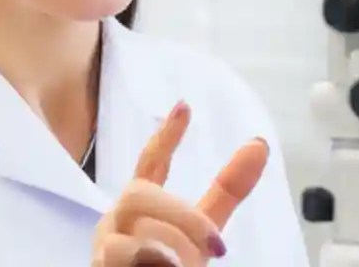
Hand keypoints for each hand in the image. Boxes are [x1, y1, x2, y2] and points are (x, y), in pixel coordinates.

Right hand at [91, 101, 268, 266]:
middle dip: (185, 217)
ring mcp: (104, 245)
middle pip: (141, 191)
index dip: (167, 136)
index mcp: (144, 209)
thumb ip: (227, 192)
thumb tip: (259, 144)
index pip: (151, 162)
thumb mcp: (205, 236)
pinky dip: (150, 259)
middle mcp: (118, 220)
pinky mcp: (99, 264)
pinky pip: (121, 252)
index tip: (185, 106)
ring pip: (133, 224)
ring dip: (169, 246)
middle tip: (216, 248)